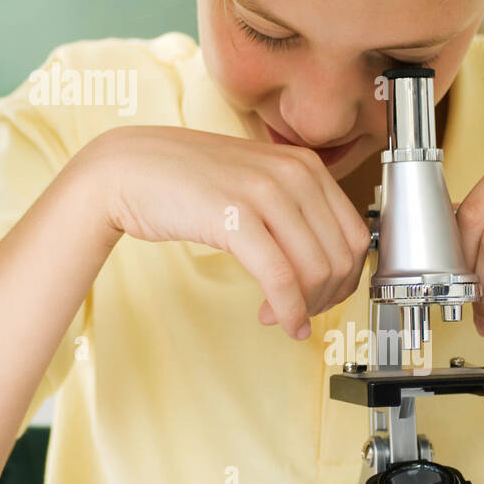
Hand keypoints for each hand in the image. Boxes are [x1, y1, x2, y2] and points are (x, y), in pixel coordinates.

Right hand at [78, 125, 371, 339]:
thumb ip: (291, 209)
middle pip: (341, 257)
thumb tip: (322, 261)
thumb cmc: (183, 178)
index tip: (321, 295)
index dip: (343, 278)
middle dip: (326, 297)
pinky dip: (288, 308)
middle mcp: (292, 174)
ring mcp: (264, 193)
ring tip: (279, 315)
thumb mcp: (254, 181)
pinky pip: (281, 277)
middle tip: (300, 311)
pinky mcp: (235, 218)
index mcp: (303, 164)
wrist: (127, 168)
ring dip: (304, 306)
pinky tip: (278, 319)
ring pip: (317, 270)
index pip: (355, 235)